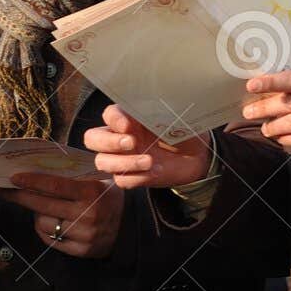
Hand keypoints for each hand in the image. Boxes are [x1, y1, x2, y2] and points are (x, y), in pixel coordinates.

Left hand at [7, 172, 124, 258]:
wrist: (130, 226)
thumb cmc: (107, 198)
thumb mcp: (96, 181)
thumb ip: (72, 177)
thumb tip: (35, 170)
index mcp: (91, 192)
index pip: (54, 185)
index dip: (31, 181)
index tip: (13, 179)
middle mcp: (88, 214)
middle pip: (43, 205)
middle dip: (21, 197)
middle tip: (6, 192)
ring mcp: (84, 235)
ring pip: (44, 224)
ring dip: (37, 215)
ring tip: (42, 208)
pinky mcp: (82, 250)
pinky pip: (51, 240)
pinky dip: (45, 230)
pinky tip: (50, 222)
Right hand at [83, 106, 212, 189]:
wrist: (198, 154)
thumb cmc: (183, 130)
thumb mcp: (172, 116)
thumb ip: (155, 112)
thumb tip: (141, 111)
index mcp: (128, 117)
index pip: (108, 115)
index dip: (114, 119)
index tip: (128, 125)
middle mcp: (119, 136)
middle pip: (92, 139)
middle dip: (108, 142)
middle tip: (131, 143)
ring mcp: (122, 158)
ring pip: (102, 162)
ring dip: (124, 163)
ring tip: (149, 161)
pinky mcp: (131, 176)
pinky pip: (121, 180)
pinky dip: (137, 177)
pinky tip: (155, 171)